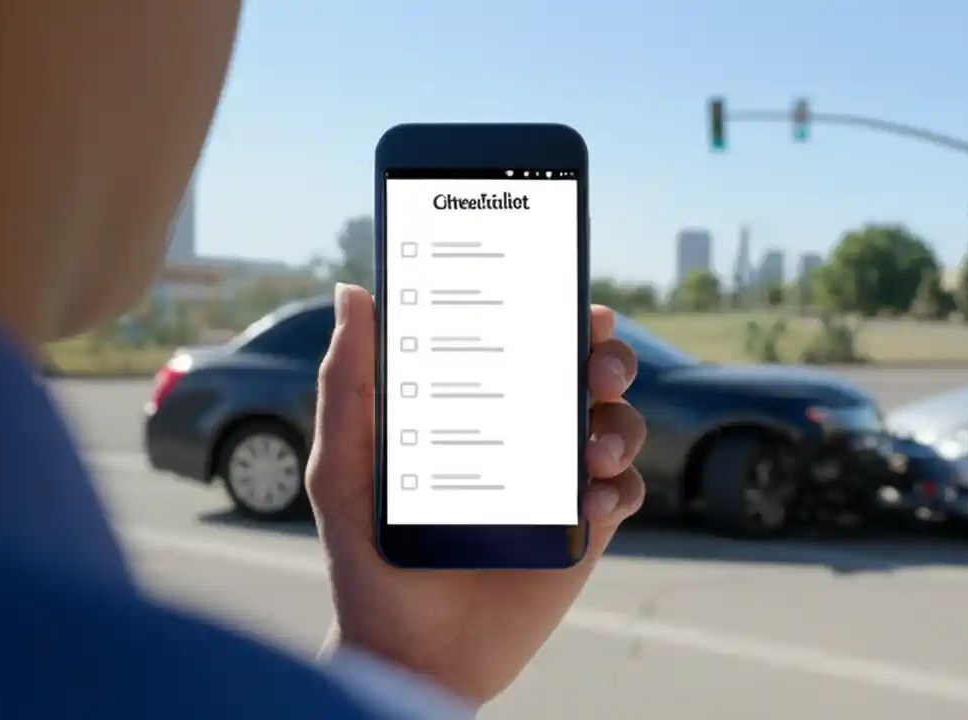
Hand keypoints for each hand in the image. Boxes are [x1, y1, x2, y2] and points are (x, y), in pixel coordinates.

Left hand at [306, 284, 645, 705]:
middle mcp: (523, 441)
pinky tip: (591, 504)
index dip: (555, 316)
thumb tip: (351, 294)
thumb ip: (346, 386)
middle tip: (601, 367)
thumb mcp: (343, 472)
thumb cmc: (368, 564)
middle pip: (586, 379)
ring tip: (591, 454)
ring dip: (620, 426)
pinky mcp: (584, 534)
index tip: (569, 299)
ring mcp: (556, 485)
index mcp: (476, 415)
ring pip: (617, 428)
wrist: (412, 656)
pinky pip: (624, 492)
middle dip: (609, 360)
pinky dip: (621, 487)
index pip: (524, 348)